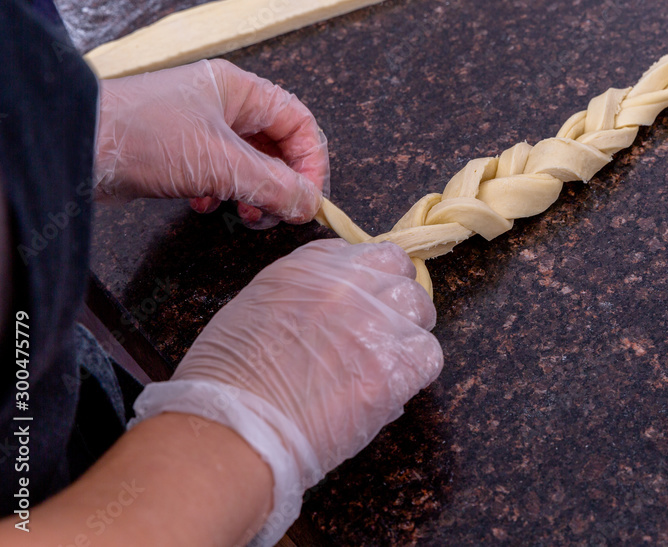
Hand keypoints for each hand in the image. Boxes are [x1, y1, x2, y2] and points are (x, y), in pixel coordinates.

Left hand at [95, 59, 328, 227]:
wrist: (74, 144)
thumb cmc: (142, 136)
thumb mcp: (220, 164)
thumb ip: (272, 185)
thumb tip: (308, 204)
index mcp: (240, 90)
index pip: (298, 123)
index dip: (310, 163)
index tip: (307, 199)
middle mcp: (223, 103)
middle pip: (276, 144)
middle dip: (281, 182)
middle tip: (276, 213)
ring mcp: (199, 126)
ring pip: (248, 162)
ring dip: (253, 191)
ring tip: (245, 214)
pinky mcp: (178, 150)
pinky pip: (218, 172)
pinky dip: (222, 192)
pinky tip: (204, 205)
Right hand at [129, 240, 441, 544]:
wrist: (232, 427)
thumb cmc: (225, 382)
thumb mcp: (253, 312)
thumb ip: (300, 302)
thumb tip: (333, 321)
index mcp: (306, 268)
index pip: (363, 254)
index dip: (370, 280)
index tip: (365, 302)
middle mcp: (346, 284)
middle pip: (398, 273)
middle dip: (394, 300)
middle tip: (381, 333)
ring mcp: (373, 321)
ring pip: (419, 309)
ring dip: (409, 332)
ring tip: (387, 362)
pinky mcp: (393, 365)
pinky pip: (428, 354)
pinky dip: (416, 371)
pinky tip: (392, 387)